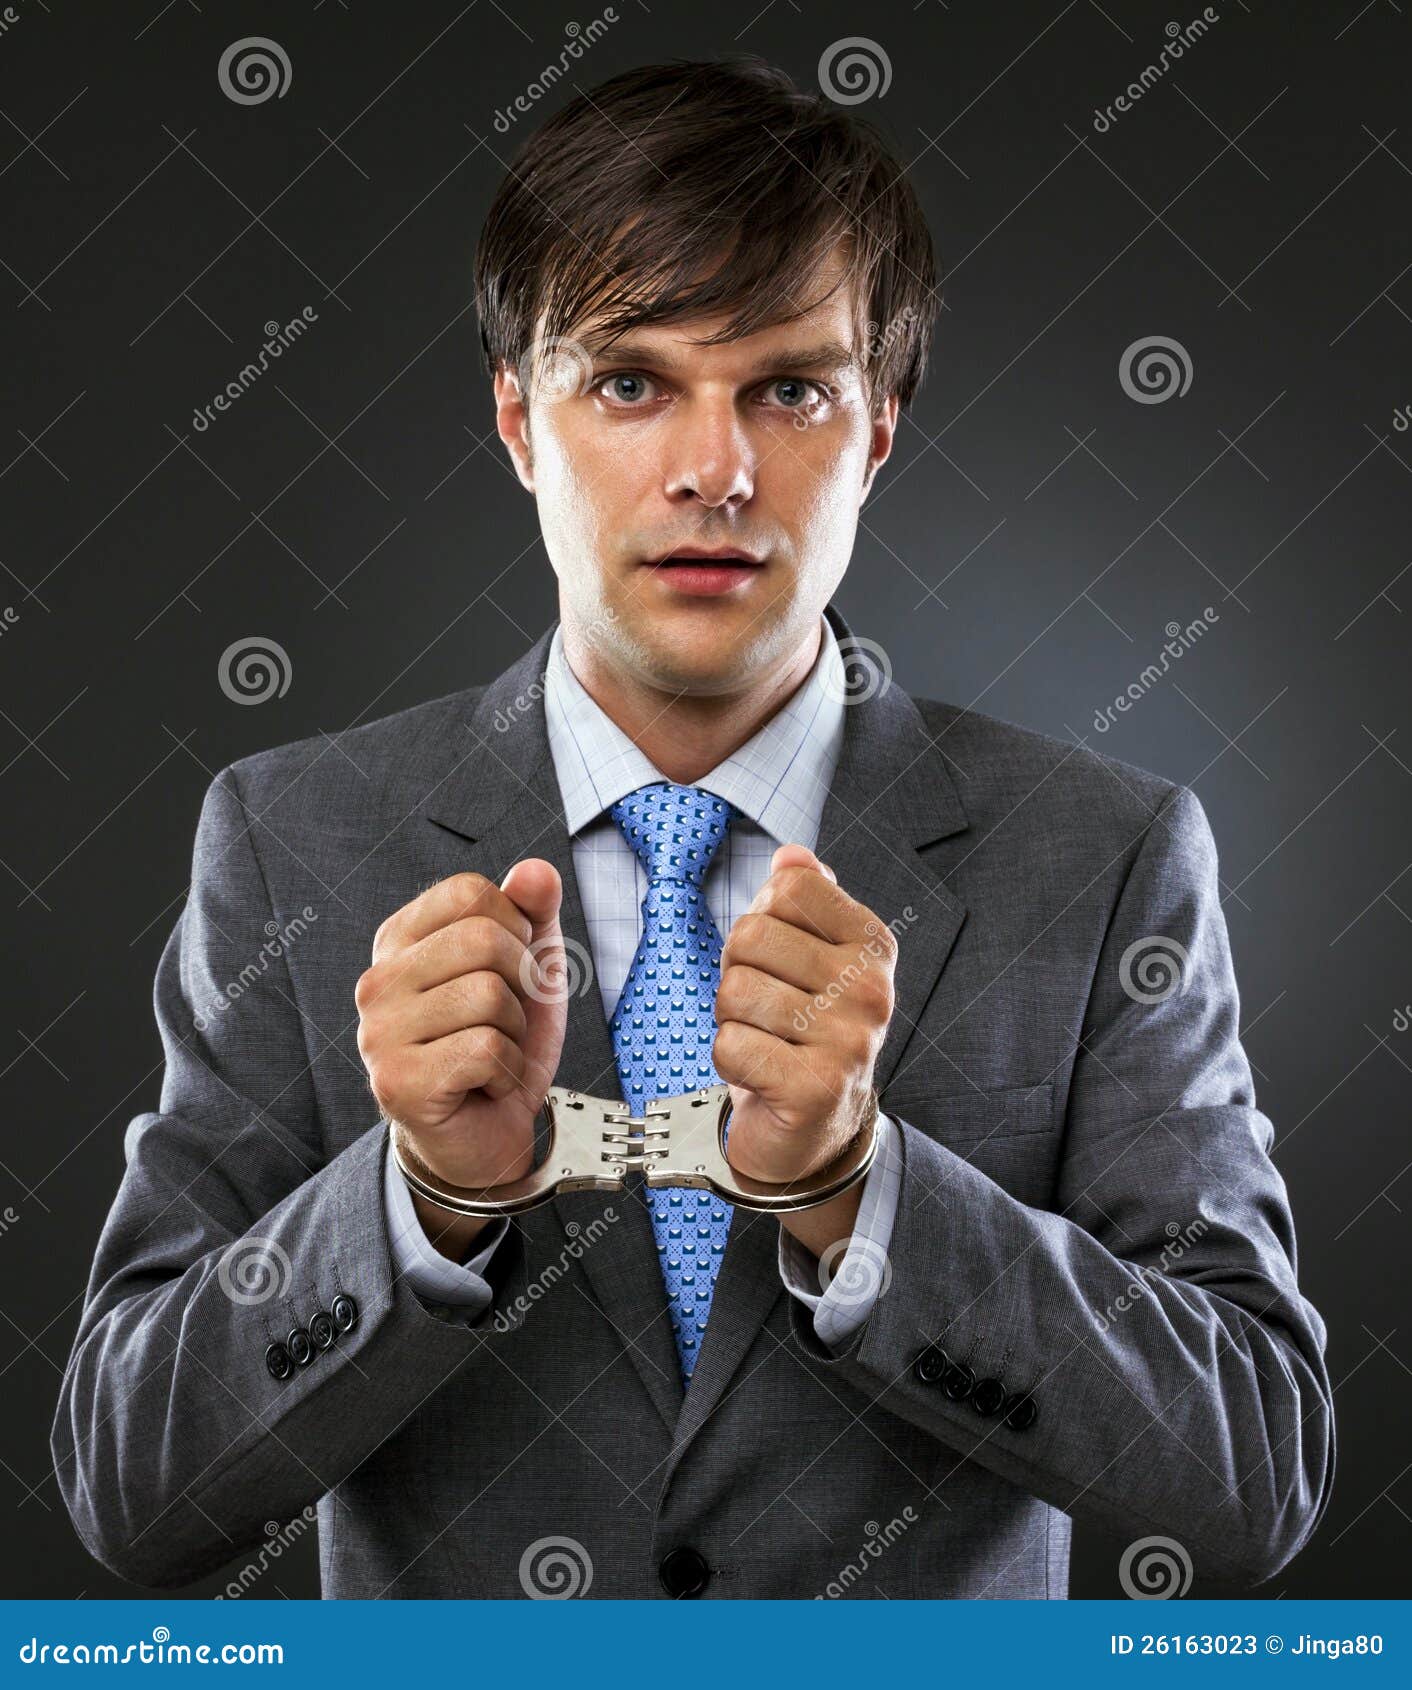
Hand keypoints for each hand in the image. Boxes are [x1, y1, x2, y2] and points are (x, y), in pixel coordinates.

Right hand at [355, 863, 567, 1213]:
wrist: (485, 1135)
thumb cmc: (501, 1042)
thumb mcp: (528, 968)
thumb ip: (533, 912)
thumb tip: (535, 871)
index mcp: (400, 941)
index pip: (470, 892)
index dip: (515, 928)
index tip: (509, 969)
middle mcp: (378, 981)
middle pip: (483, 939)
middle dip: (521, 983)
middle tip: (505, 1021)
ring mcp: (380, 1033)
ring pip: (490, 996)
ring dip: (516, 1033)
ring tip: (492, 1055)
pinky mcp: (398, 1082)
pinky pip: (487, 1049)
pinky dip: (508, 1071)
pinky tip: (485, 1085)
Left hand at [713, 844, 895, 1189]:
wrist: (815, 1130)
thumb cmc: (804, 1033)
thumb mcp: (812, 958)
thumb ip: (806, 901)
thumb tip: (792, 855)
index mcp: (872, 945)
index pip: (788, 888)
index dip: (760, 920)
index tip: (777, 960)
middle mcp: (871, 989)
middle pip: (752, 935)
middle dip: (737, 971)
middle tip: (763, 1009)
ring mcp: (848, 1041)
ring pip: (735, 990)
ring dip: (731, 1020)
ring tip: (764, 1041)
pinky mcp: (814, 1088)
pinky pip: (730, 1045)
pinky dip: (729, 1061)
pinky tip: (760, 1074)